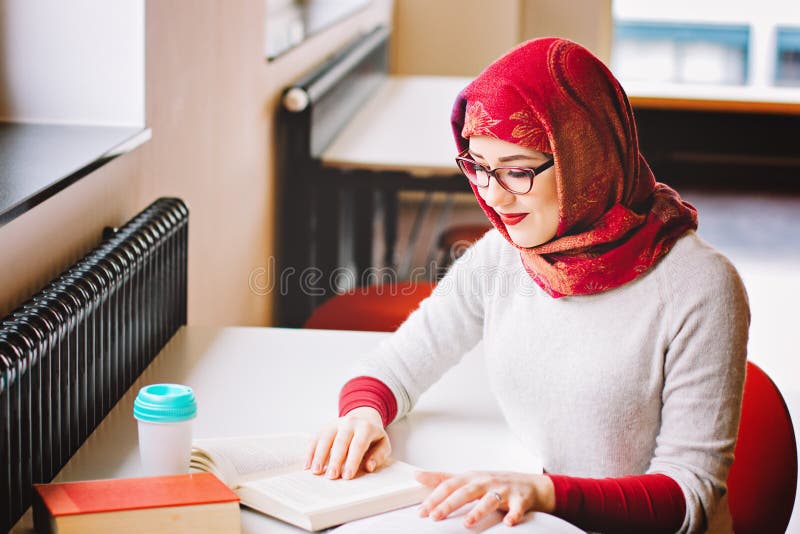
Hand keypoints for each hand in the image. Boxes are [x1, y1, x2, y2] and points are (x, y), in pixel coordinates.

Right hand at [305, 406, 390, 479]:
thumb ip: (379, 455)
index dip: (352, 461)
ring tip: (316, 471)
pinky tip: (308, 465)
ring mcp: (335, 423)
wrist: (363, 418)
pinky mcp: (325, 427)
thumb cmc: (372, 437)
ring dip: (319, 455)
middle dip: (335, 460)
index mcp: (365, 427)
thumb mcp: (383, 444)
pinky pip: (315, 438)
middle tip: (332, 476)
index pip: (358, 444)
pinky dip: (310, 452)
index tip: (347, 476)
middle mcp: (349, 423)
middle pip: (340, 441)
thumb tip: (369, 466)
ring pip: (325, 438)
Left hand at [415, 470, 554, 527]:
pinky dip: (513, 515)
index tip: (422, 511)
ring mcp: (504, 490)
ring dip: (478, 511)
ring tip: (467, 522)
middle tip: (435, 516)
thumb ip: (443, 478)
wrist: (530, 485)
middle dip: (449, 503)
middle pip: (466, 492)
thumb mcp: (468, 478)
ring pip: (490, 499)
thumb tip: (418, 475)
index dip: (435, 497)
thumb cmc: (495, 482)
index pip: (450, 485)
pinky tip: (508, 523)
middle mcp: (486, 482)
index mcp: (472, 478)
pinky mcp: (521, 499)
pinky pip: (518, 508)